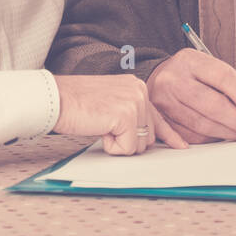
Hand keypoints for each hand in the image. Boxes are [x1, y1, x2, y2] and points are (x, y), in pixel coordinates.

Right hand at [52, 74, 187, 153]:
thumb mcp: (111, 104)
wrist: (55, 99)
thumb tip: (147, 137)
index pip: (159, 116)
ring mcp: (134, 102)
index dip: (169, 135)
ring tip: (100, 125)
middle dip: (129, 141)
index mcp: (136, 86)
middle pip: (151, 135)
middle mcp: (140, 91)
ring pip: (141, 145)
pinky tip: (99, 129)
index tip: (181, 146)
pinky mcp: (126, 115)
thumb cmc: (76, 103)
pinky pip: (128, 148)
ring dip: (119, 143)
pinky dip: (111, 147)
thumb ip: (131, 115)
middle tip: (104, 127)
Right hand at [145, 48, 235, 143]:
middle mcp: (174, 79)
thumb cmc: (190, 73)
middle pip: (212, 104)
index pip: (222, 76)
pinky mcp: (160, 120)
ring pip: (201, 124)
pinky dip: (209, 138)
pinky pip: (190, 135)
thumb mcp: (211, 66)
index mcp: (191, 61)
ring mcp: (165, 101)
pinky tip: (221, 135)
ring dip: (226, 132)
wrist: (158, 78)